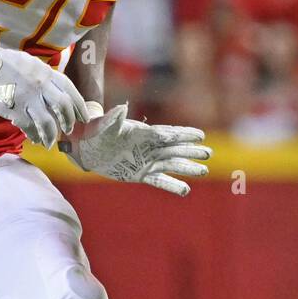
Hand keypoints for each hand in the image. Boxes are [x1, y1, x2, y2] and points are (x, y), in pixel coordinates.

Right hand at [0, 25, 90, 146]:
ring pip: (48, 122)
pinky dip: (34, 135)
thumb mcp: (26, 61)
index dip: (79, 104)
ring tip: (51, 141)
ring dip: (51, 134)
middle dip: (68, 121)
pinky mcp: (13, 108)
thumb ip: (41, 74)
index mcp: (44, 70)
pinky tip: (35, 139)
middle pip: (63, 107)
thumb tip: (52, 89)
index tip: (84, 116)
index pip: (69, 88)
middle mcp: (39, 84)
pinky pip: (29, 127)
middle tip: (68, 130)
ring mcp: (27, 97)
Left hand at [62, 103, 211, 195]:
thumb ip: (114, 118)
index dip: (184, 134)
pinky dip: (172, 185)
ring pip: (172, 165)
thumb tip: (121, 108)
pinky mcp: (141, 174)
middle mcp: (149, 148)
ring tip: (204, 170)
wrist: (89, 149)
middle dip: (191, 151)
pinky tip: (185, 190)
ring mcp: (147, 161)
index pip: (168, 134)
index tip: (200, 135)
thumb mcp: (104, 125)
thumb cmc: (96, 133)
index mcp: (144, 134)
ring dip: (187, 168)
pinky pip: (159, 180)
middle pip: (175, 149)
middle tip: (208, 153)